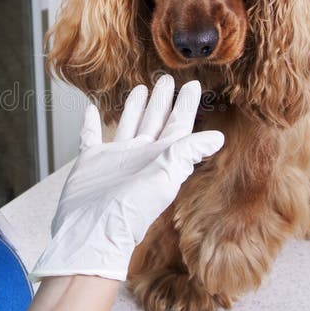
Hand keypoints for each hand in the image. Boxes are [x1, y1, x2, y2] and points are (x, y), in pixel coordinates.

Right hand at [30, 75, 223, 281]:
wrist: (93, 231)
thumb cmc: (130, 210)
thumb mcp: (165, 176)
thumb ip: (188, 152)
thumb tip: (218, 138)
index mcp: (160, 157)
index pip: (178, 125)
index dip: (185, 105)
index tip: (192, 84)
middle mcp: (140, 156)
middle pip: (154, 121)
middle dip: (161, 101)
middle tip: (166, 79)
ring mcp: (115, 158)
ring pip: (128, 125)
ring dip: (134, 107)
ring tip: (140, 88)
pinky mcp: (91, 162)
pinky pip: (92, 137)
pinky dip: (91, 123)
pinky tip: (90, 109)